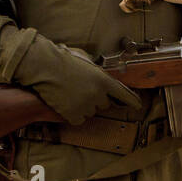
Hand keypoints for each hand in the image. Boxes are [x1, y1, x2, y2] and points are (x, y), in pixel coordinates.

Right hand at [14, 35, 142, 125]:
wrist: (43, 67)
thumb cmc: (62, 60)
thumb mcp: (86, 61)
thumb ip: (97, 72)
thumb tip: (101, 75)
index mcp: (104, 80)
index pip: (124, 95)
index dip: (132, 101)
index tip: (138, 105)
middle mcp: (98, 95)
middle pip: (105, 105)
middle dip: (96, 99)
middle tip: (82, 90)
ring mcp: (86, 106)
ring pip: (90, 112)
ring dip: (83, 106)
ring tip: (70, 94)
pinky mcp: (73, 114)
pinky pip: (78, 120)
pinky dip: (72, 114)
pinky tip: (65, 103)